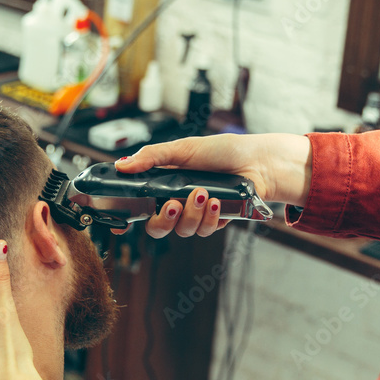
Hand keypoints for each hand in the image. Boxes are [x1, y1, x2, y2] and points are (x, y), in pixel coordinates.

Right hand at [116, 133, 311, 238]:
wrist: (257, 162)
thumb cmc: (222, 151)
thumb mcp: (182, 149)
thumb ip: (151, 157)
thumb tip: (122, 165)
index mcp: (164, 184)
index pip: (139, 208)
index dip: (128, 220)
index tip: (122, 226)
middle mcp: (177, 201)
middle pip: (157, 228)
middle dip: (164, 220)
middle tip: (173, 204)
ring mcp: (196, 214)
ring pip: (183, 231)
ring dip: (192, 213)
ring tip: (204, 194)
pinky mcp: (215, 222)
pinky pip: (205, 231)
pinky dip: (210, 218)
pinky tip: (216, 202)